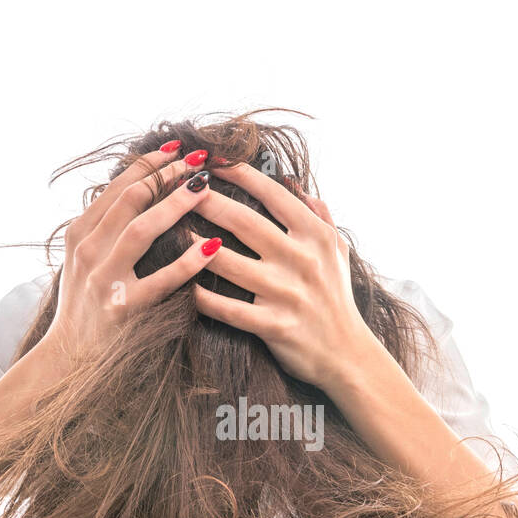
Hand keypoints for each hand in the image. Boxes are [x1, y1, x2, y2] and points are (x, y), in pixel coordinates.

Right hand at [41, 145, 222, 361]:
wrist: (67, 355)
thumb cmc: (84, 305)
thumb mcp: (83, 260)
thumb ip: (104, 228)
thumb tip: (137, 191)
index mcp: (80, 233)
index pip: (117, 187)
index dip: (148, 163)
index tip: (176, 148)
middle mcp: (88, 250)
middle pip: (130, 199)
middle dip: (167, 174)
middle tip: (199, 160)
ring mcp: (102, 278)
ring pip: (142, 230)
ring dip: (176, 204)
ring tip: (205, 188)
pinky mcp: (121, 308)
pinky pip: (160, 281)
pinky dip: (188, 263)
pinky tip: (213, 247)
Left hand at [191, 163, 384, 390]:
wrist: (348, 356)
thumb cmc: (337, 300)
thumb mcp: (338, 252)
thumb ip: (319, 216)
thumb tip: (295, 183)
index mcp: (315, 236)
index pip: (273, 195)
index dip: (240, 173)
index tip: (213, 161)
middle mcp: (302, 260)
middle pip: (244, 222)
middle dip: (207, 201)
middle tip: (178, 187)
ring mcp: (287, 293)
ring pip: (229, 263)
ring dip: (194, 246)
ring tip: (170, 230)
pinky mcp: (274, 325)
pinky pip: (228, 309)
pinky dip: (202, 297)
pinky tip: (181, 285)